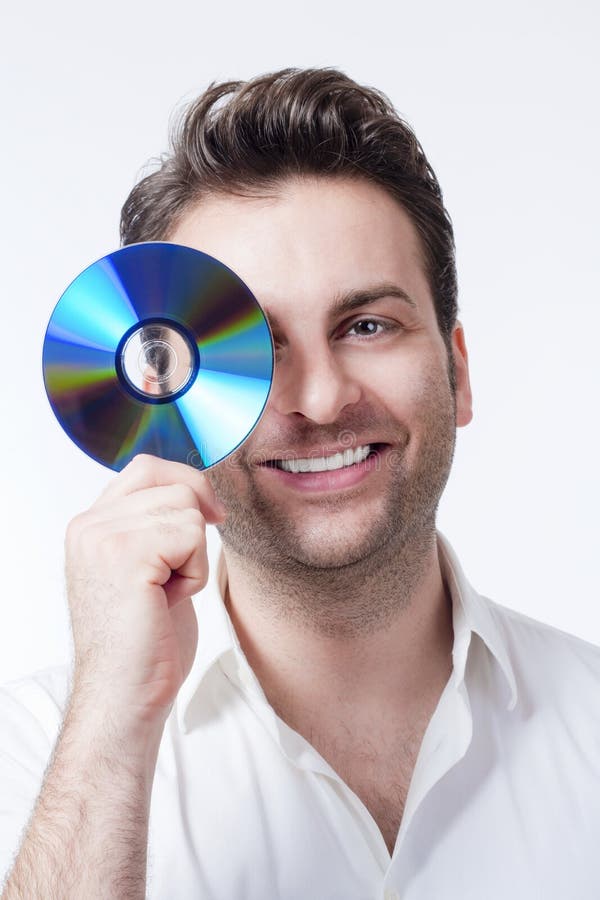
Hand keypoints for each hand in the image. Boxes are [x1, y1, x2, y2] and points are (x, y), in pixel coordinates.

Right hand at [64, 454, 225, 728]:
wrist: (125, 696)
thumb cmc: (145, 643)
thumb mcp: (149, 570)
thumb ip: (156, 525)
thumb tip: (199, 489)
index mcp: (91, 525)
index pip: (148, 467)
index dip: (189, 485)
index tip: (210, 518)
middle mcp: (90, 524)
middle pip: (175, 483)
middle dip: (196, 527)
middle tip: (180, 574)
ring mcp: (103, 536)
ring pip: (188, 508)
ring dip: (195, 556)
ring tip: (166, 594)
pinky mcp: (126, 553)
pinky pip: (193, 534)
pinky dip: (196, 572)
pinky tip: (169, 601)